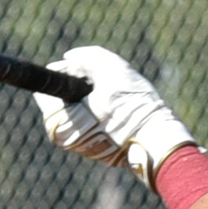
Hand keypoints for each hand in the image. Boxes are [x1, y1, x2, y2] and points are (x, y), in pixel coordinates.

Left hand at [34, 46, 196, 188]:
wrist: (160, 143)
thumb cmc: (134, 107)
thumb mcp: (110, 69)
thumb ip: (85, 57)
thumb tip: (69, 58)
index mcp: (58, 121)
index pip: (47, 83)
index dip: (67, 69)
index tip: (87, 71)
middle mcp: (62, 137)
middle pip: (63, 97)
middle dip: (81, 86)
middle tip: (107, 86)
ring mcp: (78, 147)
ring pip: (78, 110)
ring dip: (92, 100)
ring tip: (116, 100)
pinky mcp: (94, 150)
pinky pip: (90, 123)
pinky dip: (100, 114)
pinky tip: (120, 113)